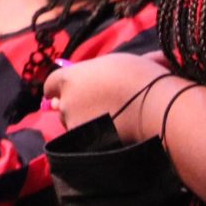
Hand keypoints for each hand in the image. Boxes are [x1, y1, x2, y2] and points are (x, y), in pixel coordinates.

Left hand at [43, 53, 170, 143]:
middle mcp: (66, 102)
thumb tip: (102, 74)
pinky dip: (94, 139)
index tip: (65, 93)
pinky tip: (112, 135)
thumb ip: (98, 70)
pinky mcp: (86, 144)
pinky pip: (85, 141)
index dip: (58, 89)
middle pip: (62, 107)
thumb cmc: (139, 76)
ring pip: (73, 126)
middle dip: (73, 108)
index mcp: (70, 78)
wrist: (155, 106)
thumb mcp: (116, 61)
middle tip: (95, 108)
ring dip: (84, 124)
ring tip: (108, 123)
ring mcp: (74, 125)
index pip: (50, 84)